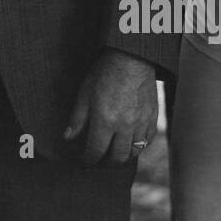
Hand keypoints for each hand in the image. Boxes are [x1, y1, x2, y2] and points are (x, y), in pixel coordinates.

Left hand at [62, 48, 157, 164]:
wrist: (132, 58)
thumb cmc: (105, 73)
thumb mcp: (85, 93)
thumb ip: (77, 118)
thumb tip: (68, 138)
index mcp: (105, 121)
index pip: (96, 151)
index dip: (88, 160)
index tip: (84, 162)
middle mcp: (125, 126)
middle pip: (117, 157)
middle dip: (105, 163)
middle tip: (99, 160)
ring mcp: (141, 123)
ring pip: (134, 152)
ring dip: (123, 156)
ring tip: (114, 153)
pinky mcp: (152, 117)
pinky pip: (147, 141)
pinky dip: (139, 146)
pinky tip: (131, 142)